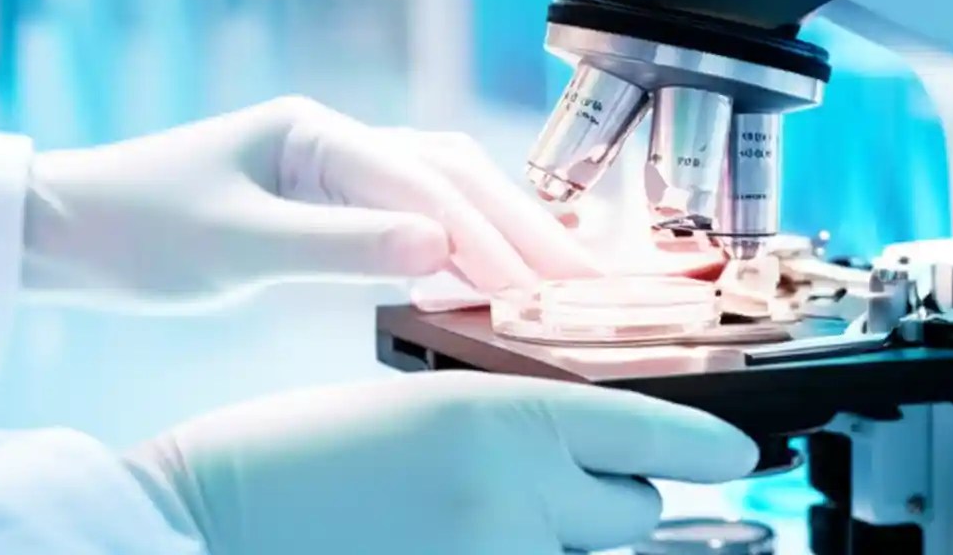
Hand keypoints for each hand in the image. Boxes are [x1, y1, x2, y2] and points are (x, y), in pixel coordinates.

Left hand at [21, 96, 598, 306]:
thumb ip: (337, 245)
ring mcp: (341, 170)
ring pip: (448, 191)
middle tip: (588, 280)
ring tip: (565, 277)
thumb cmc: (141, 227)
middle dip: (524, 227)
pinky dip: (465, 244)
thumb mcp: (233, 243)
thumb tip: (439, 246)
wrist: (75, 230)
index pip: (423, 183)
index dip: (483, 238)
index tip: (534, 290)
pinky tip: (495, 274)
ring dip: (506, 232)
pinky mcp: (336, 204)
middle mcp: (339, 141)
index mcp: (316, 134)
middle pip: (455, 175)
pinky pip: (419, 217)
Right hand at [124, 372, 758, 554]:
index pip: (650, 426)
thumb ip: (519, 434)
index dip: (704, 441)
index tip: (739, 452)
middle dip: (609, 499)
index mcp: (502, 414)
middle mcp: (518, 493)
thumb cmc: (303, 452)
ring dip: (565, 543)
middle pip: (637, 509)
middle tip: (543, 489)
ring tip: (477, 522)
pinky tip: (461, 543)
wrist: (213, 514)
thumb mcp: (424, 411)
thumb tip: (586, 465)